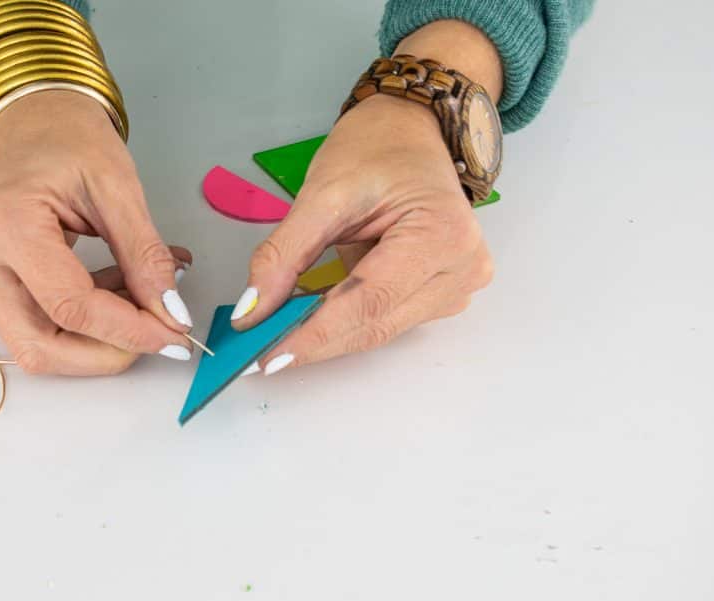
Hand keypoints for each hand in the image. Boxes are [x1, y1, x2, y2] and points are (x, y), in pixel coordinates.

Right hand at [0, 91, 194, 374]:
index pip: (71, 307)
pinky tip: (119, 290)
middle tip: (158, 334)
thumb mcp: (117, 187)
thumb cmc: (64, 134)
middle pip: (40, 346)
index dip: (129, 330)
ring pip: (35, 344)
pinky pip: (36, 323)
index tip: (175, 334)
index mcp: (6, 225)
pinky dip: (84, 322)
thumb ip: (145, 256)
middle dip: (106, 354)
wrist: (26, 113)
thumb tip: (171, 314)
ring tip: (141, 298)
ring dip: (96, 340)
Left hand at [232, 20, 501, 375]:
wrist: (411, 130)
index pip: (368, 301)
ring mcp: (459, 285)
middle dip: (315, 341)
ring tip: (281, 333)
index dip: (315, 334)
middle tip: (261, 353)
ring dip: (329, 335)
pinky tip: (313, 319)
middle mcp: (462, 268)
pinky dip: (347, 322)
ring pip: (381, 329)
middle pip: (376, 323)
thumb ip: (284, 255)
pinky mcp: (446, 293)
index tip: (268, 357)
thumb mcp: (321, 194)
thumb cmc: (376, 150)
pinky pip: (389, 319)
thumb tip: (252, 311)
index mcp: (441, 235)